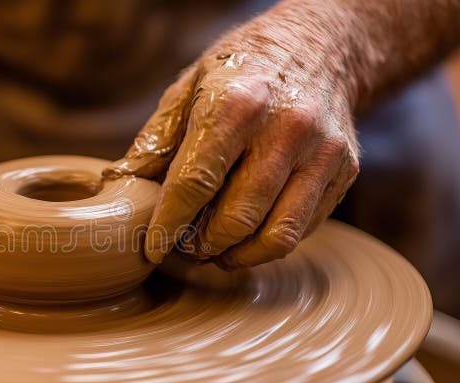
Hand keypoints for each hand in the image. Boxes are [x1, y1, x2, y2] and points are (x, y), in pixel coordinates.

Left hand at [104, 10, 359, 268]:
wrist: (319, 46)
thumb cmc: (240, 72)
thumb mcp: (187, 91)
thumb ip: (154, 143)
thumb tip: (118, 188)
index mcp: (237, 104)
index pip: (195, 184)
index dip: (169, 226)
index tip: (153, 250)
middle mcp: (286, 128)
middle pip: (236, 219)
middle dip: (202, 246)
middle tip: (185, 249)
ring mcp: (322, 152)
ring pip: (275, 237)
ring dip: (236, 256)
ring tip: (214, 251)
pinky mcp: (344, 170)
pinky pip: (302, 229)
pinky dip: (268, 244)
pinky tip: (247, 236)